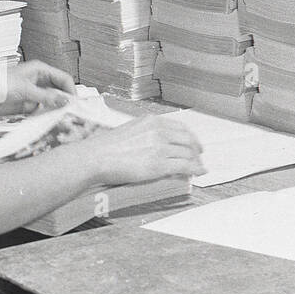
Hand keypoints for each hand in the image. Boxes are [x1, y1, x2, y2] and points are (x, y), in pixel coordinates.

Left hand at [0, 58, 75, 115]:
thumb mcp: (25, 89)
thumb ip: (46, 96)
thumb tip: (63, 100)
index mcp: (39, 70)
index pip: (63, 78)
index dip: (70, 89)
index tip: (74, 101)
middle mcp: (38, 81)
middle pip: (59, 91)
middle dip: (64, 100)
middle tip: (70, 111)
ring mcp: (34, 93)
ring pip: (52, 102)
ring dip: (56, 109)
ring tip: (60, 117)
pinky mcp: (28, 105)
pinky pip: (42, 111)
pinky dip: (46, 115)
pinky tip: (48, 120)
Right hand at [80, 113, 205, 185]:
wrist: (95, 157)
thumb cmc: (104, 147)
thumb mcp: (129, 131)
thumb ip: (145, 134)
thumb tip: (155, 145)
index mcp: (150, 121)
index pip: (180, 127)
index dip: (190, 137)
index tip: (193, 143)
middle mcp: (158, 131)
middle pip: (187, 139)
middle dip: (196, 149)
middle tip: (199, 157)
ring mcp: (160, 147)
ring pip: (188, 153)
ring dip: (196, 161)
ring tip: (198, 168)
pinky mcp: (159, 164)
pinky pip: (185, 166)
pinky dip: (195, 169)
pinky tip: (198, 172)